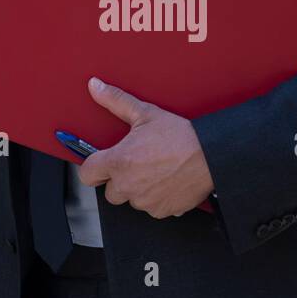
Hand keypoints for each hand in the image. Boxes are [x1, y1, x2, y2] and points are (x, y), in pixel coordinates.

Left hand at [77, 76, 214, 218]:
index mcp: (118, 162)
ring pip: (132, 200)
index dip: (94, 168)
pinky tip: (167, 182)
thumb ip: (115, 101)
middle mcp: (128, 185)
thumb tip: (95, 86)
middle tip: (137, 165)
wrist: (210, 155)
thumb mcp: (145, 113)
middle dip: (119, 180)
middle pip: (110, 192)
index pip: (87, 174)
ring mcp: (145, 201)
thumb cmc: (180, 135)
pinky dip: (157, 198)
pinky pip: (152, 208)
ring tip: (156, 171)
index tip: (101, 164)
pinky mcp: (161, 211)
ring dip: (139, 190)